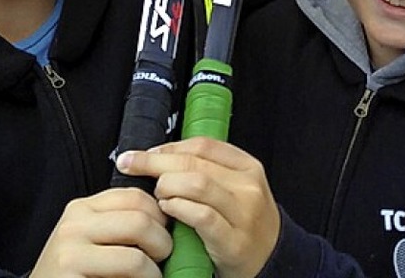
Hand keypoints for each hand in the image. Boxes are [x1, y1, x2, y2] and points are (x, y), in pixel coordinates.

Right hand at [30, 188, 171, 277]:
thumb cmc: (72, 271)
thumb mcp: (89, 237)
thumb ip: (117, 222)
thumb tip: (166, 217)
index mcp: (81, 208)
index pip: (134, 196)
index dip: (160, 215)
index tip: (164, 232)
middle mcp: (74, 225)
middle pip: (140, 220)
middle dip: (163, 243)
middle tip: (162, 259)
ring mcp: (71, 254)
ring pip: (136, 256)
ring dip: (154, 272)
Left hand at [116, 138, 279, 277]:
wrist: (272, 261)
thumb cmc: (244, 223)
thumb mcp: (235, 188)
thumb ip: (208, 170)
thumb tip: (161, 156)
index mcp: (247, 167)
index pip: (203, 145)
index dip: (168, 146)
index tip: (145, 151)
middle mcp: (248, 187)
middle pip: (194, 162)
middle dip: (155, 162)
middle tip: (132, 165)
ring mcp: (243, 214)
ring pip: (196, 183)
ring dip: (167, 185)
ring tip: (156, 194)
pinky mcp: (233, 241)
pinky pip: (200, 216)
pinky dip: (178, 208)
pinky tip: (167, 209)